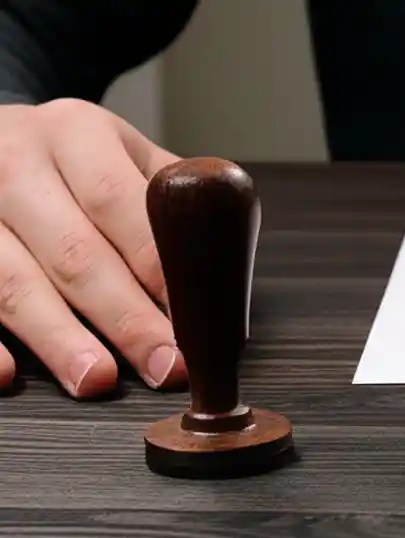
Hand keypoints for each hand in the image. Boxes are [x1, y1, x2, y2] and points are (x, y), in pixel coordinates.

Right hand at [0, 98, 185, 396]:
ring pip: (8, 278)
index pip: (121, 203)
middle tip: (166, 366)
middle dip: (125, 317)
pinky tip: (7, 375)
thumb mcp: (131, 159)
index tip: (195, 319)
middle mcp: (13, 160)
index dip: (160, 267)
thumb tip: (226, 277)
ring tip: (97, 380)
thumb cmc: (83, 165)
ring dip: (57, 336)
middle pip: (72, 249)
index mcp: (76, 133)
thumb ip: (178, 205)